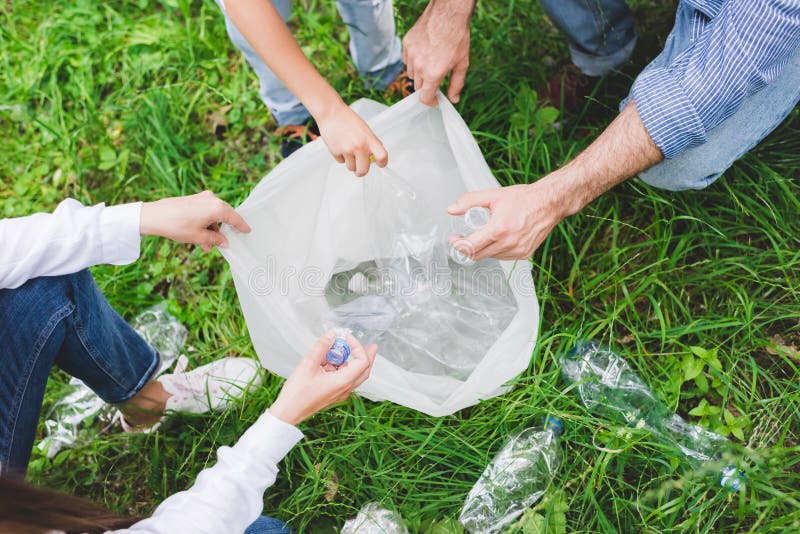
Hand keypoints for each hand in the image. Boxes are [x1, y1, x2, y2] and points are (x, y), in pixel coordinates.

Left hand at [140, 190, 250, 251]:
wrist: (154, 216)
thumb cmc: (177, 226)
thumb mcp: (199, 237)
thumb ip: (215, 239)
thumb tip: (224, 242)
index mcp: (217, 208)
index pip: (235, 218)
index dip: (241, 226)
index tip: (247, 231)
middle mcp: (212, 199)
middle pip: (225, 215)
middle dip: (224, 230)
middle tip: (226, 242)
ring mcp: (202, 197)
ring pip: (214, 215)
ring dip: (212, 229)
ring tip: (207, 244)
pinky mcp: (193, 199)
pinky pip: (205, 211)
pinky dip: (205, 222)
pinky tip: (200, 236)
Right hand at [269, 332, 377, 424]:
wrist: (289, 412)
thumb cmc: (297, 392)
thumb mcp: (308, 364)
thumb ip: (322, 347)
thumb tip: (332, 334)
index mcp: (343, 381)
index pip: (362, 361)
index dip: (357, 346)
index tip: (346, 337)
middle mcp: (346, 388)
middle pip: (364, 370)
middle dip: (367, 356)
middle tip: (371, 345)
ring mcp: (341, 393)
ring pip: (355, 374)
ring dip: (351, 361)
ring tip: (341, 349)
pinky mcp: (335, 394)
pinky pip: (344, 379)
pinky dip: (341, 368)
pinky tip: (329, 361)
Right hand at [316, 103, 388, 176]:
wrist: (331, 113)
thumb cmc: (347, 119)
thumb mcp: (365, 129)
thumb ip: (371, 142)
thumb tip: (375, 155)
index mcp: (369, 139)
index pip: (382, 157)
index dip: (382, 163)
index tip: (380, 164)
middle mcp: (359, 146)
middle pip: (364, 171)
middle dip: (361, 171)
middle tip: (360, 169)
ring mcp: (347, 150)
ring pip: (351, 168)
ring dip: (350, 163)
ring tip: (348, 151)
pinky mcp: (336, 152)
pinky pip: (341, 162)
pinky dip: (341, 157)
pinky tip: (340, 146)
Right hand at [403, 0, 473, 105]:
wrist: (448, 14)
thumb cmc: (457, 38)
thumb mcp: (462, 63)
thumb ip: (456, 84)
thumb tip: (454, 99)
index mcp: (433, 73)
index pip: (424, 98)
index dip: (431, 102)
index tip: (436, 99)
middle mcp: (419, 66)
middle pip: (418, 87)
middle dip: (427, 86)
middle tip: (436, 78)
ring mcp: (411, 55)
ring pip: (412, 73)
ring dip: (420, 74)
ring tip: (431, 62)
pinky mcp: (406, 44)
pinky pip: (407, 60)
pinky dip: (414, 61)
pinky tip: (425, 52)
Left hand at [447, 178, 575, 260]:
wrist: (549, 203)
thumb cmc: (523, 198)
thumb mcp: (493, 196)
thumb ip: (469, 201)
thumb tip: (451, 210)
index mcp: (498, 229)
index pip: (470, 246)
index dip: (457, 244)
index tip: (453, 238)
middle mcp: (508, 243)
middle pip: (477, 255)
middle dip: (466, 248)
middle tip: (462, 238)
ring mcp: (517, 251)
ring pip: (489, 257)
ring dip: (481, 249)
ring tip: (482, 235)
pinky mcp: (524, 254)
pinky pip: (502, 257)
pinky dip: (495, 250)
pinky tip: (497, 239)